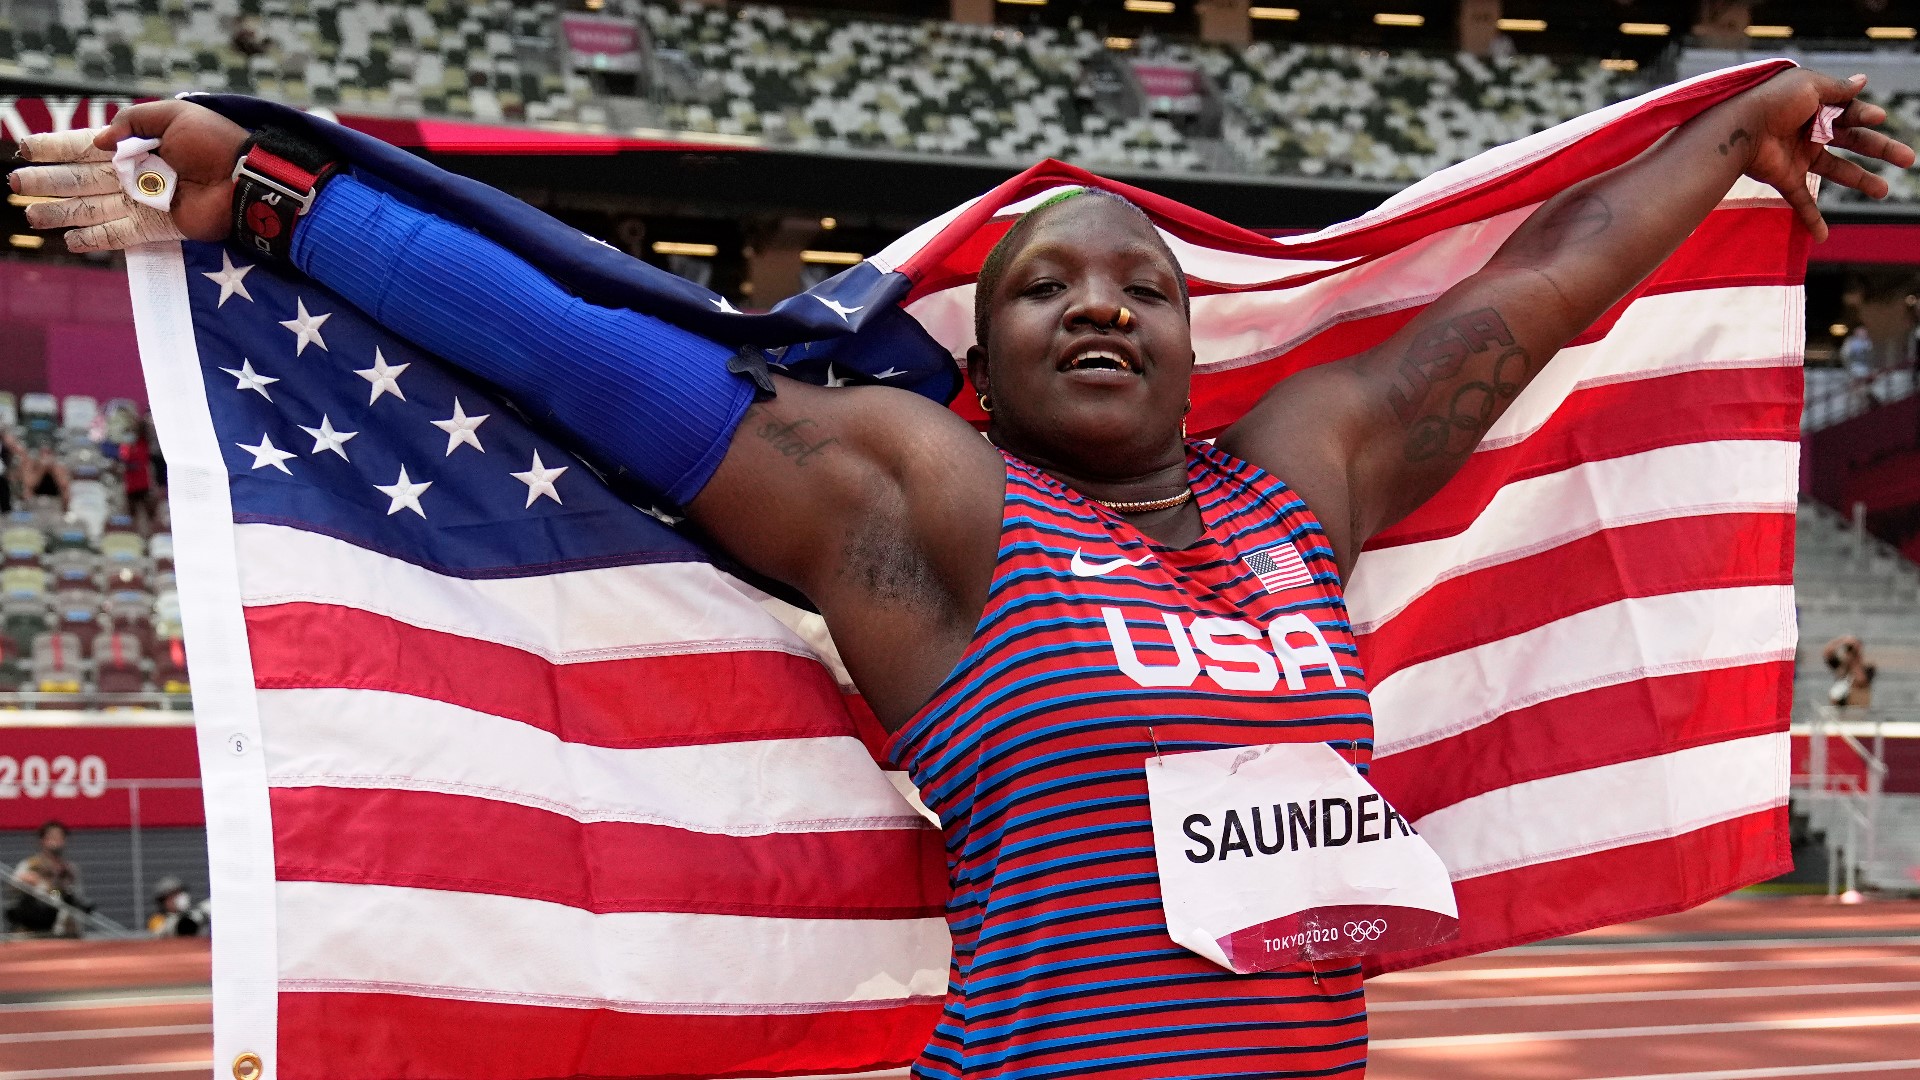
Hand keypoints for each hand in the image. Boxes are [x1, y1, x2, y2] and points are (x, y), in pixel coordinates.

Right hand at [8, 99, 247, 250]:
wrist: (246, 179)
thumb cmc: (215, 143)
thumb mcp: (173, 116)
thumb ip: (133, 121)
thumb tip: (98, 141)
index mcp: (135, 145)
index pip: (85, 147)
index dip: (55, 149)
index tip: (26, 150)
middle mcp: (132, 175)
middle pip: (79, 180)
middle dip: (47, 182)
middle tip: (15, 185)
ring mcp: (141, 203)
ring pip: (90, 208)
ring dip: (59, 212)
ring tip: (30, 216)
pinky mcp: (155, 227)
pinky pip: (118, 233)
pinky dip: (94, 238)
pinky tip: (69, 240)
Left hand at [1736, 69, 1915, 241]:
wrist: (1739, 129)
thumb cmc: (1773, 101)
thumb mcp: (1809, 86)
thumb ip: (1837, 88)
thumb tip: (1863, 81)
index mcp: (1816, 108)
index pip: (1850, 113)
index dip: (1865, 116)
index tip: (1878, 118)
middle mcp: (1810, 132)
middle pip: (1853, 142)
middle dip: (1881, 149)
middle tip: (1908, 159)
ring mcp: (1798, 156)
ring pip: (1836, 171)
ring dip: (1861, 180)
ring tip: (1883, 192)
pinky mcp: (1785, 178)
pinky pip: (1802, 201)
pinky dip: (1812, 220)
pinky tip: (1824, 237)